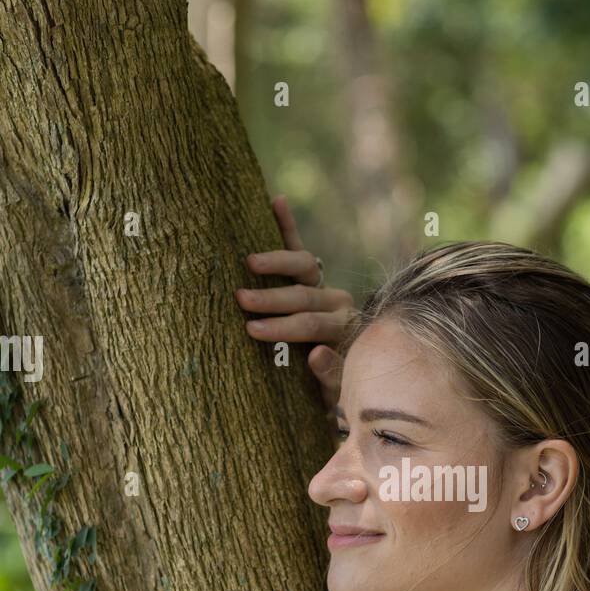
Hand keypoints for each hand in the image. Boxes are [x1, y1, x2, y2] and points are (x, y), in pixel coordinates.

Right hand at [237, 196, 350, 410]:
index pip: (312, 324)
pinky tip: (276, 201)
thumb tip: (316, 352)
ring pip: (303, 265)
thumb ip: (330, 374)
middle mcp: (338, 302)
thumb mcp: (336, 389)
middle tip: (242, 299)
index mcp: (344, 328)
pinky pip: (299, 245)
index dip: (283, 327)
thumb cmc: (334, 383)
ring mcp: (324, 285)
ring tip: (249, 263)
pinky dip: (287, 224)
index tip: (253, 329)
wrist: (346, 370)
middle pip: (304, 295)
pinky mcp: (312, 274)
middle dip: (272, 299)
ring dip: (276, 262)